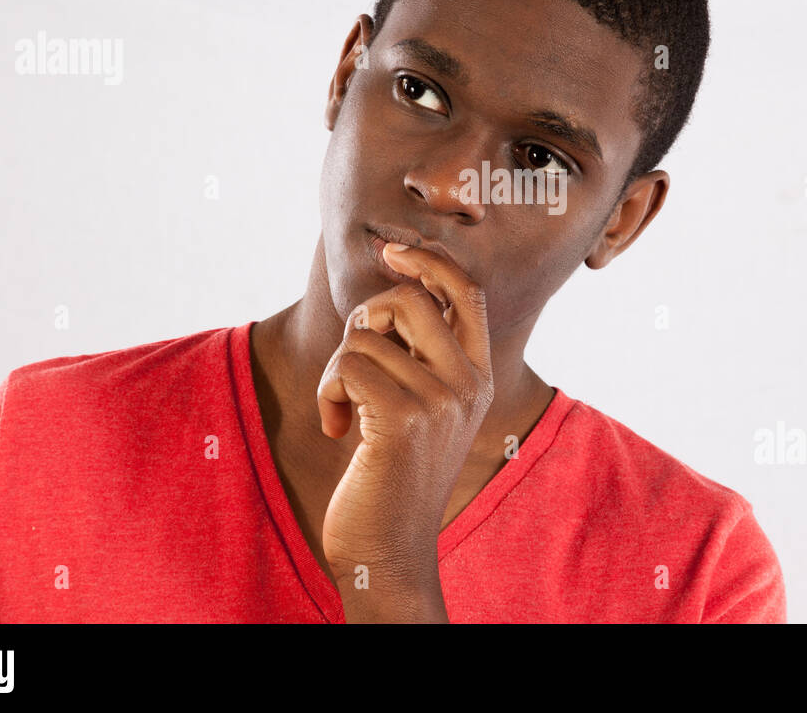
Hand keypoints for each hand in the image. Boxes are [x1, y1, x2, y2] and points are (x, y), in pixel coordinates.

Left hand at [315, 242, 494, 621]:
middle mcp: (468, 382)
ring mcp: (440, 399)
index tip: (394, 253)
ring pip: (365, 337)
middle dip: (366, 318)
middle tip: (355, 361)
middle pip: (410, 299)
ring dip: (338, 372)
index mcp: (478, 375)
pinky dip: (328, 393)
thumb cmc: (394, 477)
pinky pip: (346, 366)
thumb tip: (396, 283)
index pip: (468, 290)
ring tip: (345, 412)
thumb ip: (422, 355)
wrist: (391, 552)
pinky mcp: (403, 418)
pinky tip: (337, 429)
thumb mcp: (424, 409)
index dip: (430, 260)